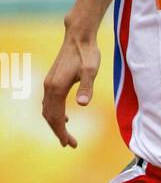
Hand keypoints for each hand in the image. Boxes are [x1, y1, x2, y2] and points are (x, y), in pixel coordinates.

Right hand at [42, 26, 100, 147]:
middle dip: (58, 132)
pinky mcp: (52, 79)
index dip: (61, 132)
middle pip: (49, 116)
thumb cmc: (87, 54)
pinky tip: (65, 117)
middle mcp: (49, 87)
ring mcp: (49, 83)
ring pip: (48, 110)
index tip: (69, 144)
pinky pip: (49, 102)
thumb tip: (82, 104)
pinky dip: (54, 113)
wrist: (79, 37)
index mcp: (57, 88)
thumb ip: (87, 87)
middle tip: (70, 145)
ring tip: (67, 136)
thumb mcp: (91, 71)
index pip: (55, 117)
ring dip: (56, 124)